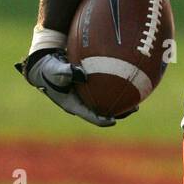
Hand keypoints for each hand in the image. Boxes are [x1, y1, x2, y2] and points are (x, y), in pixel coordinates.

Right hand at [15, 49, 135, 126]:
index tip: (113, 121)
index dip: (102, 120)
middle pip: (104, 111)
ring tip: (138, 99)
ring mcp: (87, 95)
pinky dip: (117, 85)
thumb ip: (66, 73)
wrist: (45, 62)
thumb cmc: (48, 68)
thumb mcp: (54, 70)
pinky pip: (106, 88)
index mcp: (74, 104)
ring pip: (108, 101)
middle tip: (133, 109)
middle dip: (120, 112)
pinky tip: (129, 78)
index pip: (90, 116)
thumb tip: (82, 75)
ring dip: (122, 102)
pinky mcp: (90, 86)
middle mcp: (83, 102)